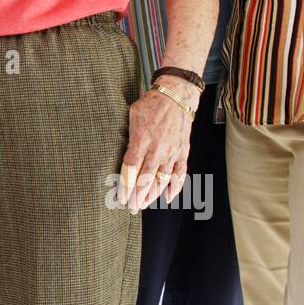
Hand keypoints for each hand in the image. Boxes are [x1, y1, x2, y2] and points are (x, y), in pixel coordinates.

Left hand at [121, 82, 193, 210]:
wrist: (176, 96)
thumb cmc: (150, 104)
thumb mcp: (131, 115)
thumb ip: (128, 137)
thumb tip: (120, 152)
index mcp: (141, 140)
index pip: (131, 169)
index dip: (126, 186)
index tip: (121, 198)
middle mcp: (157, 149)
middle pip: (145, 179)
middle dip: (137, 197)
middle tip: (131, 208)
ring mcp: (171, 152)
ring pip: (161, 180)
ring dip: (152, 195)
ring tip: (143, 205)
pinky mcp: (183, 152)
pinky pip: (180, 174)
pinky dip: (174, 188)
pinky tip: (167, 198)